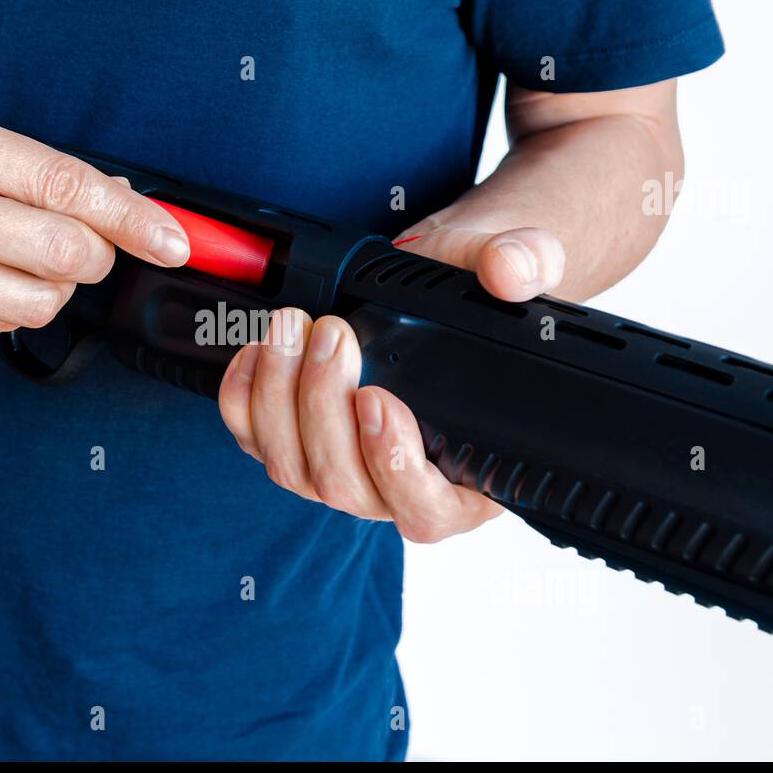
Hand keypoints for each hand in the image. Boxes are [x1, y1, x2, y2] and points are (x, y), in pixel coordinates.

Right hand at [0, 83, 189, 335]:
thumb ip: (22, 164)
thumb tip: (106, 201)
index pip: (70, 188)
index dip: (135, 220)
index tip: (175, 240)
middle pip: (67, 257)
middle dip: (95, 255)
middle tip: (83, 243)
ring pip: (38, 303)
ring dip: (52, 286)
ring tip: (18, 256)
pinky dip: (5, 304)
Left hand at [218, 220, 564, 542]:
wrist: (436, 279)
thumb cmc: (479, 292)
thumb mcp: (520, 264)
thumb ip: (529, 263)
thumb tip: (511, 273)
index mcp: (469, 477)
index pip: (427, 509)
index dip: (396, 465)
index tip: (378, 399)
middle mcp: (398, 488)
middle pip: (344, 486)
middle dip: (325, 407)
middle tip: (332, 335)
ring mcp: (340, 470)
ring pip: (292, 468)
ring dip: (280, 397)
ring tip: (291, 327)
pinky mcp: (293, 443)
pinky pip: (254, 441)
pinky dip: (244, 398)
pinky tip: (258, 350)